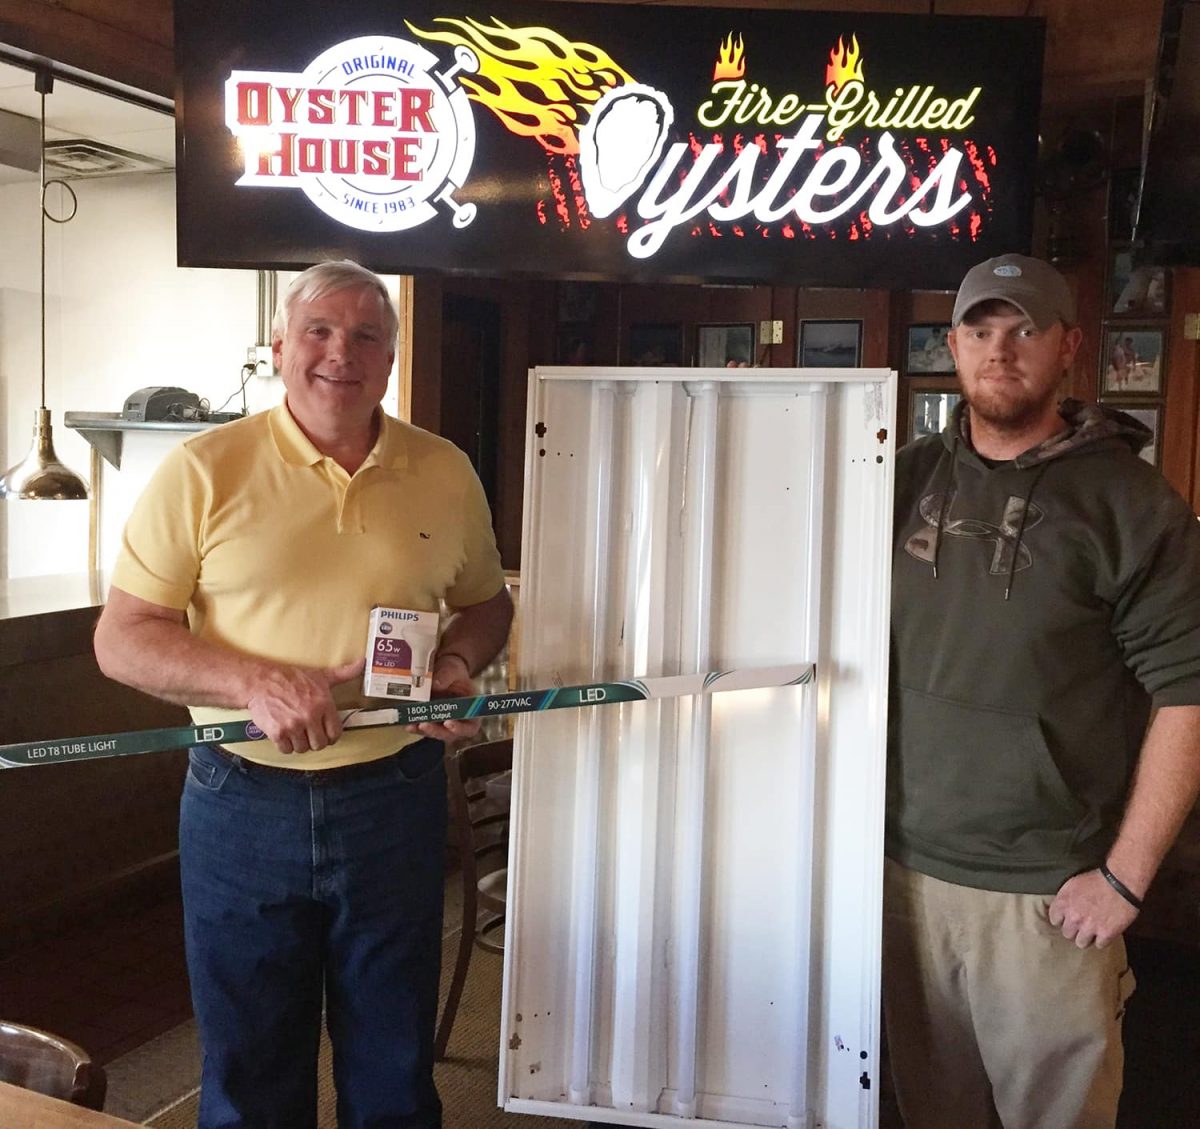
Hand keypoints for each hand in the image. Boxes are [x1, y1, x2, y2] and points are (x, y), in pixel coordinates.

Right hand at [245, 658, 363, 753]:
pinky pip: (286, 750)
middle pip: (319, 744)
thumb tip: (363, 663)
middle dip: (314, 741)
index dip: (330, 736)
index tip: (324, 733)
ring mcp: (293, 725)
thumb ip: (344, 673)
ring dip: (299, 743)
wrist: (261, 682)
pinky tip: (284, 733)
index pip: (335, 733)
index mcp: (324, 704)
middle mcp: (310, 716)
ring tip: (296, 731)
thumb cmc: (292, 679)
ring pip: (303, 749)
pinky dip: (285, 745)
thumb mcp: (321, 675)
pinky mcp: (278, 732)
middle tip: (308, 733)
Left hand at [406, 652, 481, 741]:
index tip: (448, 723)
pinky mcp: (429, 720)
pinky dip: (415, 727)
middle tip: (425, 725)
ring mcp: (442, 722)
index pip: (470, 727)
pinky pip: (422, 728)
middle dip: (437, 731)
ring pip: (435, 733)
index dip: (461, 728)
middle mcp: (457, 720)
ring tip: (412, 725)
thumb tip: (436, 684)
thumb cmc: (453, 671)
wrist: (442, 670)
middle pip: (450, 734)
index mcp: (470, 710)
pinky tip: (407, 724)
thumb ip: (446, 675)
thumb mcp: (452, 669)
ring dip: (423, 731)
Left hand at [1047, 869, 1139, 948]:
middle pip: (1067, 934)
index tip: (1067, 920)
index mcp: (1063, 902)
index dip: (1062, 920)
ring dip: (1086, 938)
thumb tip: (1063, 909)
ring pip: (1081, 943)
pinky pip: (1099, 945)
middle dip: (1074, 930)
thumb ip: (1065, 898)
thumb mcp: (1074, 884)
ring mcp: (1089, 927)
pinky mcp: (1105, 934)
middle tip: (1082, 926)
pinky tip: (1105, 933)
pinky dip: (1102, 940)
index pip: (1054, 920)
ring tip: (1092, 933)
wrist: (1121, 882)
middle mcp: (1073, 917)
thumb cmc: (1099, 879)